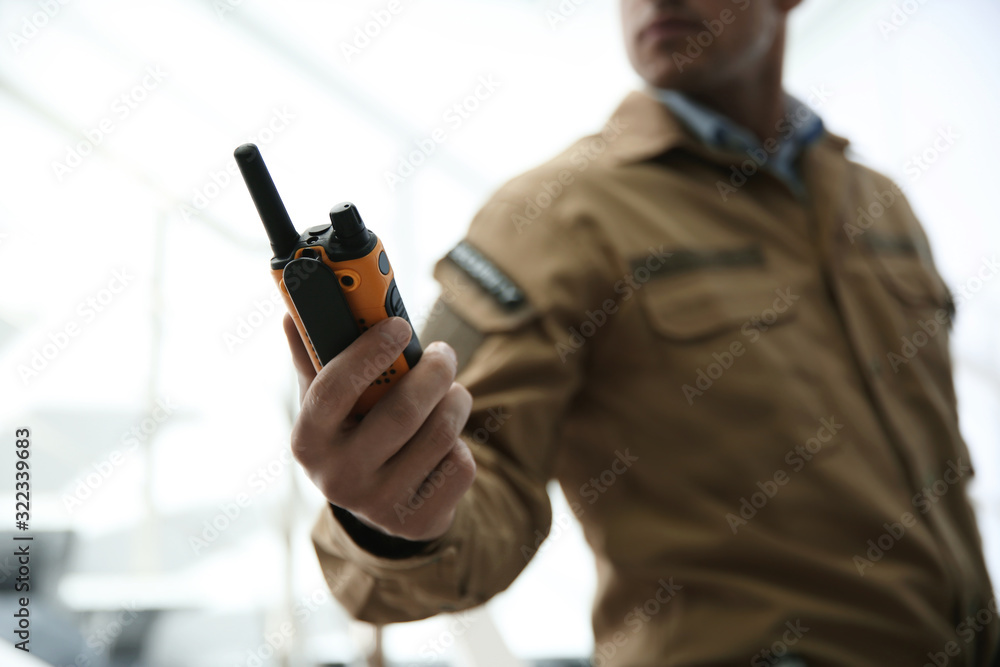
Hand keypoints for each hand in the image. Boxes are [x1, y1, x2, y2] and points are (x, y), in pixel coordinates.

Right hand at [283, 314, 475, 540]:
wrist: (381, 506)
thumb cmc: (354, 434)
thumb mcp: (330, 404)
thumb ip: (315, 358)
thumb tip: (295, 313)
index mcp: (308, 441)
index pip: (333, 389)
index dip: (368, 352)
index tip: (399, 325)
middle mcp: (338, 479)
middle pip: (402, 411)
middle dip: (433, 371)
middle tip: (444, 352)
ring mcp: (380, 506)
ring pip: (440, 434)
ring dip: (456, 401)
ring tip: (451, 392)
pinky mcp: (419, 523)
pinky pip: (460, 465)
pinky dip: (463, 442)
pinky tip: (445, 443)